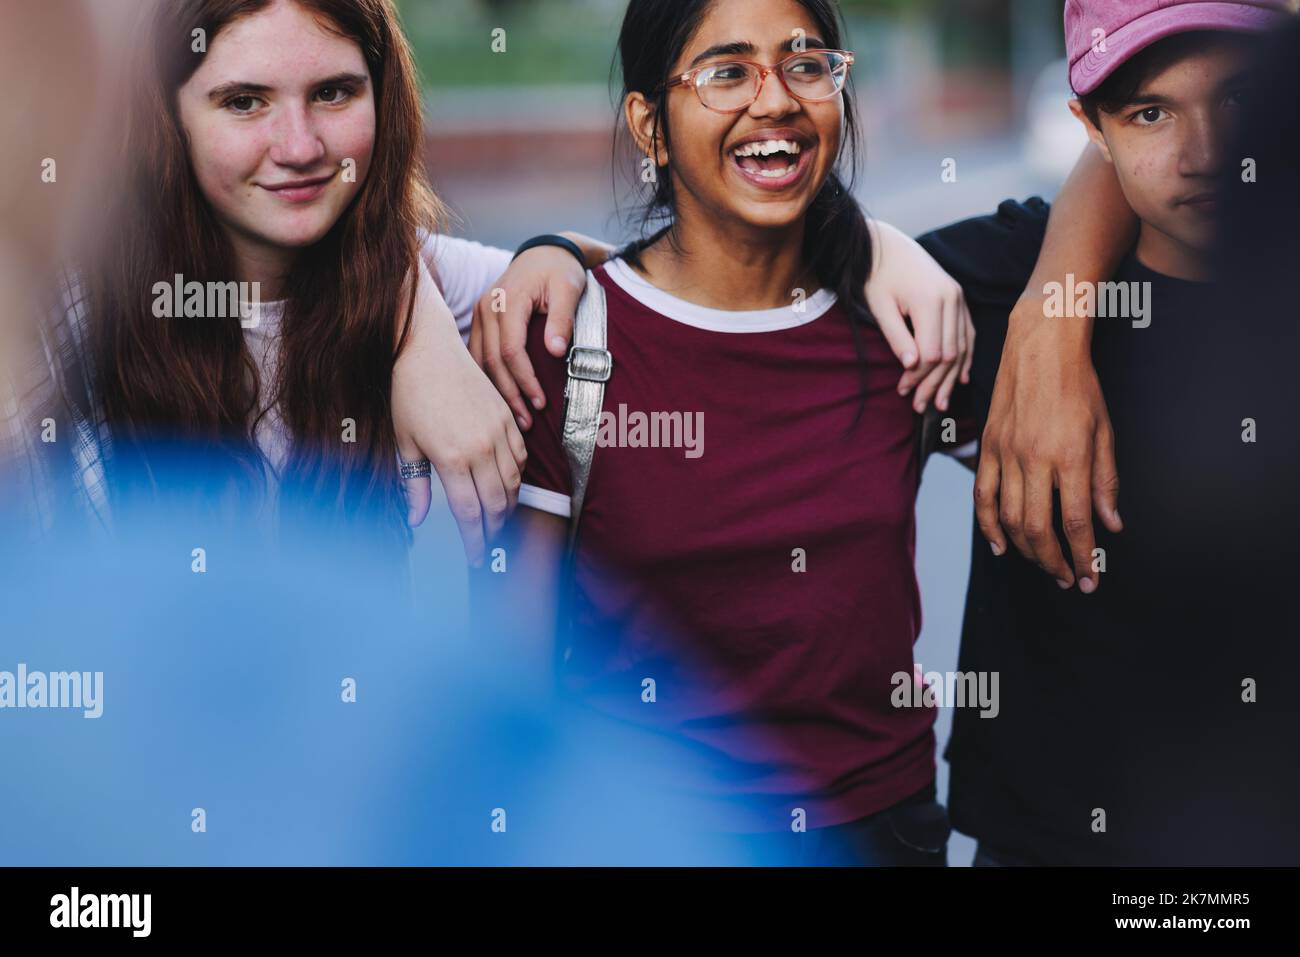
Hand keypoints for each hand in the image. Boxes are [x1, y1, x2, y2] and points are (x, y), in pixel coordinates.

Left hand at [393, 258, 526, 566]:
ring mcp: (498, 431)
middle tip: (486, 545)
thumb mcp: (404, 443)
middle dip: (493, 530)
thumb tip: (417, 519)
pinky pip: (520, 457)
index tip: (473, 558)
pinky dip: (516, 477)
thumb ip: (413, 485)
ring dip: (507, 507)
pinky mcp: (507, 417)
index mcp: (452, 459)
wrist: (426, 348)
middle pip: (497, 504)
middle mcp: (480, 448)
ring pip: (513, 483)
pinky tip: (506, 486)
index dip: (474, 541)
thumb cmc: (408, 394)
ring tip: (497, 520)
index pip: (470, 514)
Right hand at [468, 245, 587, 429]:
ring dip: (497, 391)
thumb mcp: (568, 288)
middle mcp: (486, 307)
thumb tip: (556, 352)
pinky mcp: (480, 320)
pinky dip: (489, 378)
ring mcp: (479, 313)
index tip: (541, 402)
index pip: (510, 350)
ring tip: (516, 418)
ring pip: (480, 361)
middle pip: (491, 361)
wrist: (544, 252)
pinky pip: (478, 355)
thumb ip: (562, 319)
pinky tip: (501, 398)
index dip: (524, 379)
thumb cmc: (560, 271)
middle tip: (528, 423)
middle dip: (510, 394)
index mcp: (507, 300)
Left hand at [867, 221, 974, 412]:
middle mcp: (952, 299)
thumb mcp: (879, 307)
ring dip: (950, 377)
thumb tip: (912, 366)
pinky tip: (960, 379)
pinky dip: (965, 357)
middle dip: (935, 382)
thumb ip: (896, 336)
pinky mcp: (959, 299)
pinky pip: (968, 333)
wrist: (887, 245)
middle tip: (919, 407)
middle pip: (949, 353)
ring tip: (940, 404)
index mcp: (931, 300)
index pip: (932, 352)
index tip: (903, 391)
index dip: (920, 376)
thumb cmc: (876, 277)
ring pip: (961, 346)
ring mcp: (959, 298)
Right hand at [974, 298, 1122, 591]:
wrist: (1039, 346)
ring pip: (1009, 518)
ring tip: (1042, 564)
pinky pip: (983, 497)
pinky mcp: (988, 448)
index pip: (1076, 521)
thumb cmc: (1079, 385)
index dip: (1083, 556)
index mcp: (1070, 455)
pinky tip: (1000, 546)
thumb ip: (1106, 481)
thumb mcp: (1104, 431)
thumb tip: (1111, 525)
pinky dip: (988, 526)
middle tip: (1065, 578)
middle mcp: (1034, 458)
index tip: (1089, 579)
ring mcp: (1006, 454)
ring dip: (1025, 549)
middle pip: (1038, 528)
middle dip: (1053, 561)